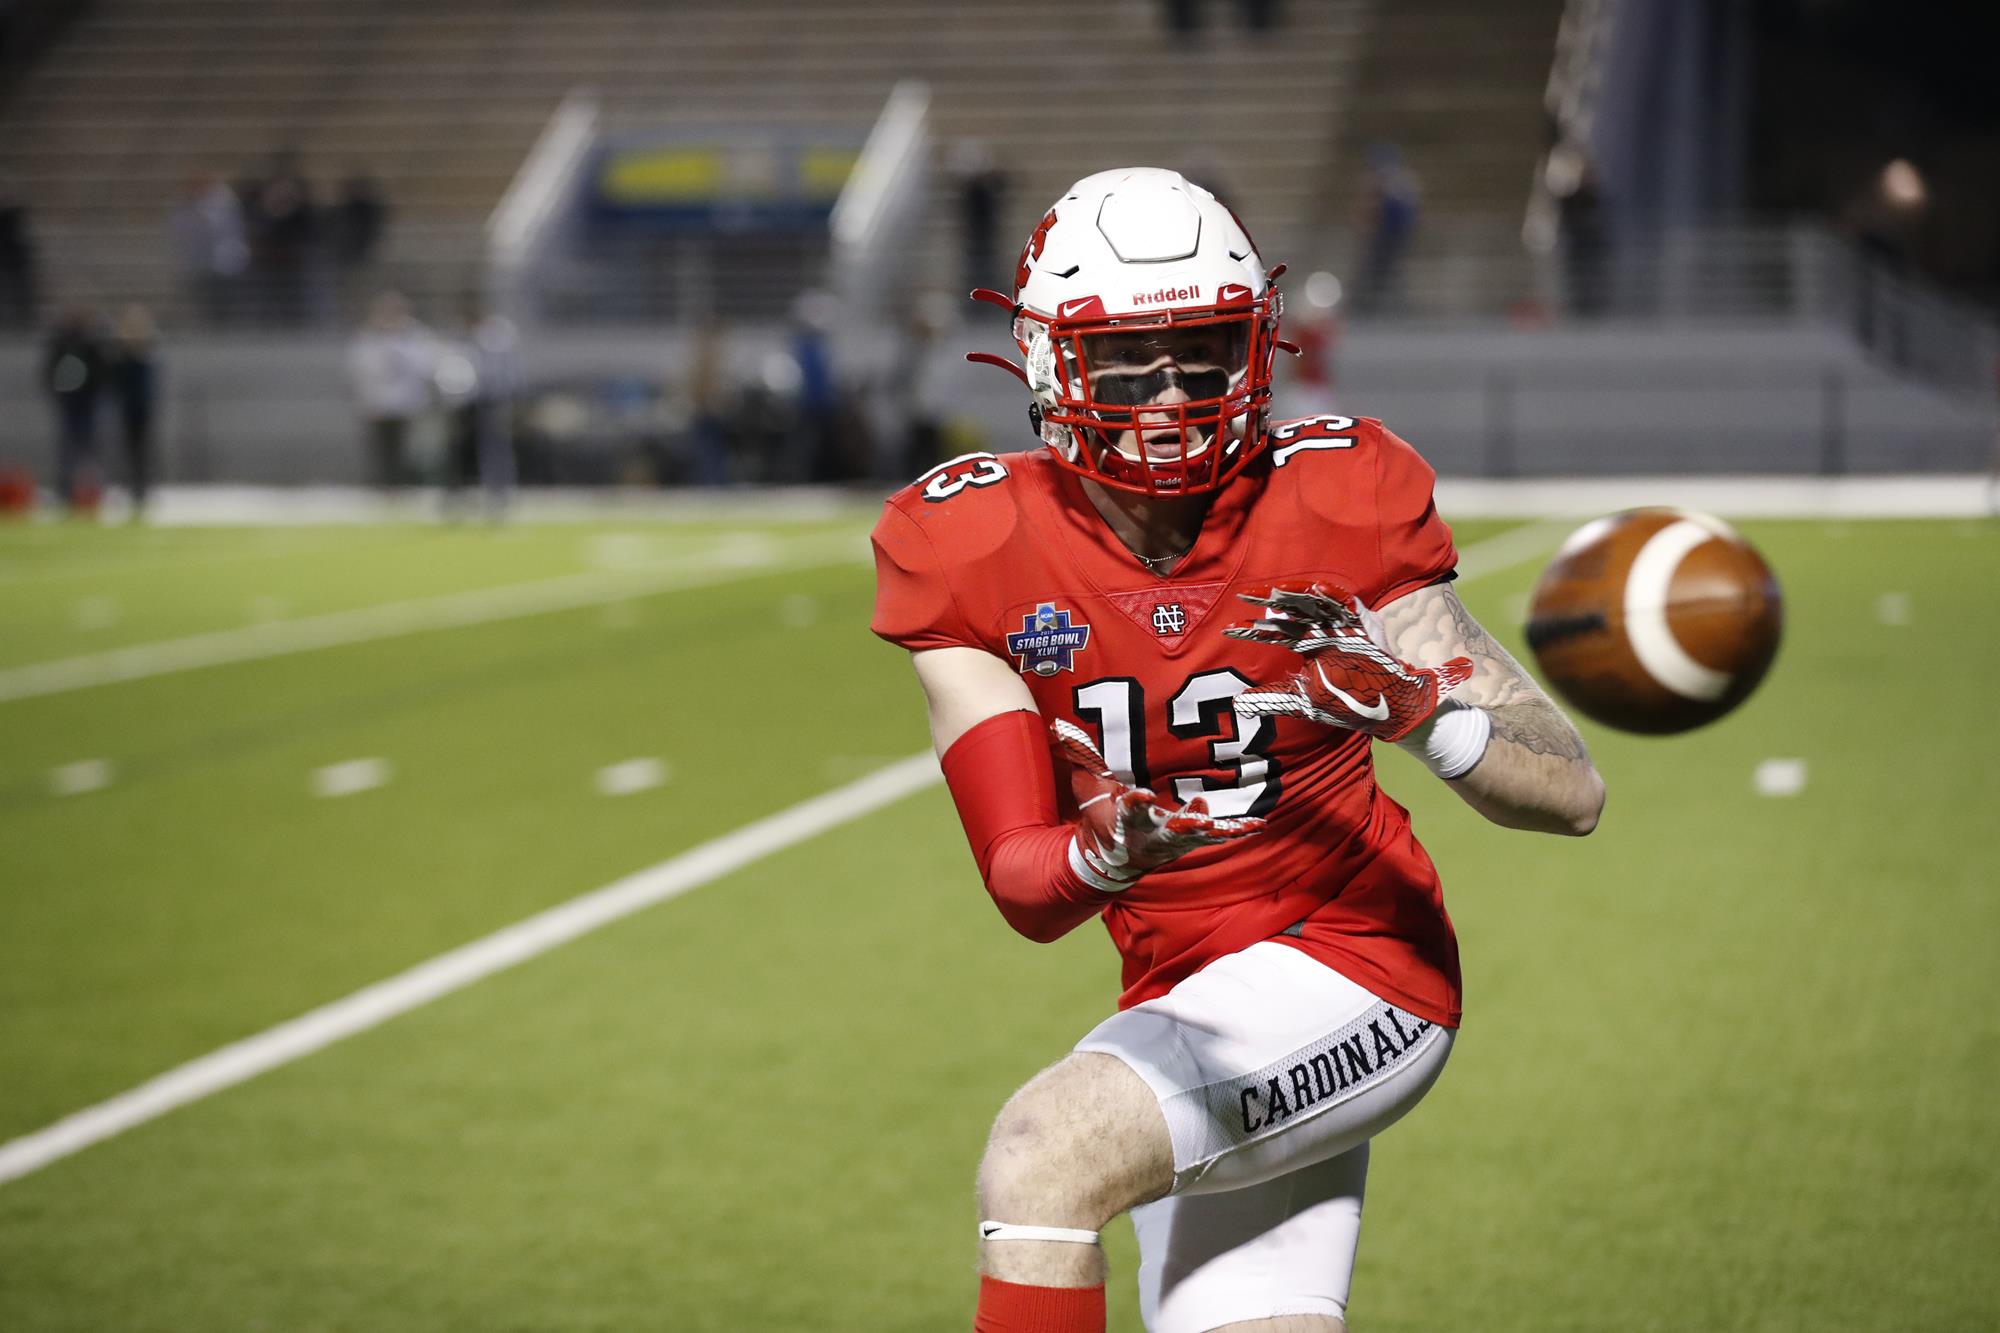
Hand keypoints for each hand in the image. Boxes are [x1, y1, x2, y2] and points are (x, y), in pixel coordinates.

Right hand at [1050, 719, 1262, 885]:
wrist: (1112, 861)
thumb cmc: (1099, 818)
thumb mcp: (1087, 789)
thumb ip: (1080, 757)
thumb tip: (1060, 726)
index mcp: (1122, 823)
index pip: (1126, 811)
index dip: (1133, 803)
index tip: (1140, 794)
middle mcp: (1149, 836)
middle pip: (1168, 832)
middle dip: (1183, 825)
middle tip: (1198, 819)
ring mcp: (1172, 842)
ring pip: (1198, 837)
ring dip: (1218, 830)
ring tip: (1243, 826)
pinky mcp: (1189, 842)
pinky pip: (1216, 837)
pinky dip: (1235, 831)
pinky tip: (1257, 824)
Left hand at [1224, 583, 1472, 741]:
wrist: (1387, 713)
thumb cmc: (1347, 704)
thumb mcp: (1303, 702)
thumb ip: (1273, 699)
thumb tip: (1238, 703)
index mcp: (1312, 645)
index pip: (1279, 631)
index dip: (1256, 630)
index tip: (1230, 628)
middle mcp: (1326, 632)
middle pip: (1294, 610)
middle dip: (1269, 602)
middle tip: (1243, 594)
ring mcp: (1346, 628)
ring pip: (1318, 604)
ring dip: (1297, 595)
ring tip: (1273, 590)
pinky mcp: (1367, 630)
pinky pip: (1351, 609)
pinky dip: (1335, 599)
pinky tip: (1316, 592)